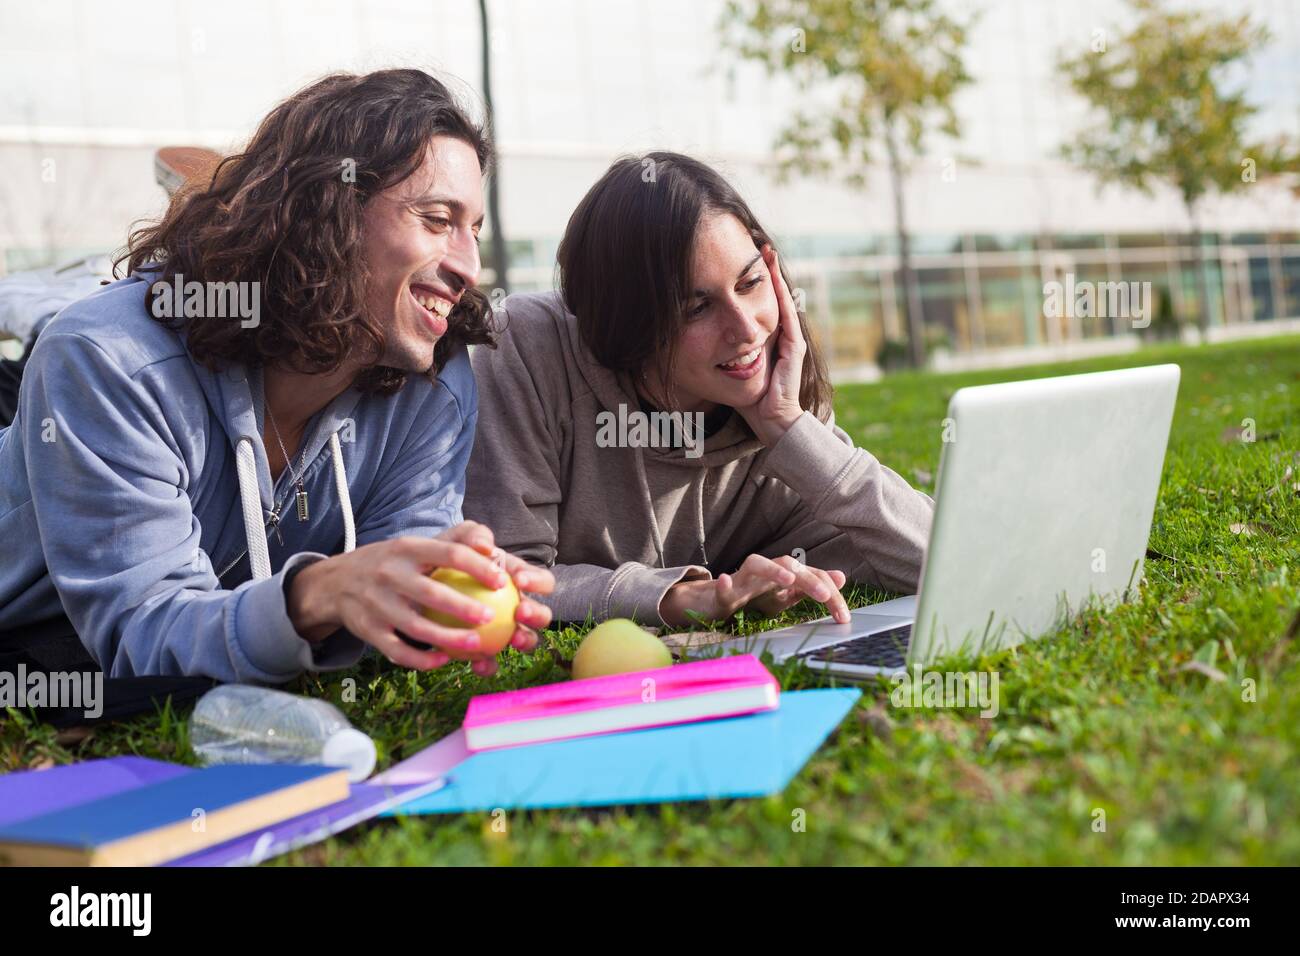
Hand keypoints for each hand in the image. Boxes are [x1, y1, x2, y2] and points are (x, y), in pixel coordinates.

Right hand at [287, 521, 552, 676]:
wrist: (334, 583)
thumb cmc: (391, 564)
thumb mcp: (414, 545)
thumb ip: (452, 542)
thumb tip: (490, 545)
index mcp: (407, 549)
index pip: (448, 553)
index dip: (477, 566)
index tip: (501, 581)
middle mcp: (390, 575)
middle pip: (431, 593)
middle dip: (463, 607)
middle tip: (491, 617)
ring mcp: (377, 604)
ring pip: (416, 628)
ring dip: (448, 639)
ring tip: (476, 645)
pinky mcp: (368, 631)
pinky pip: (398, 650)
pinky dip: (421, 659)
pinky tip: (444, 661)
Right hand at [658, 553, 849, 626]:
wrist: (721, 600)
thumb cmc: (757, 596)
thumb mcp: (789, 594)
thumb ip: (812, 586)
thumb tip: (842, 577)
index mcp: (784, 573)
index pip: (812, 576)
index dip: (831, 594)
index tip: (843, 616)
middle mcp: (766, 570)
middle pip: (790, 566)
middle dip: (809, 579)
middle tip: (825, 596)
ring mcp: (744, 578)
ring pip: (757, 564)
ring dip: (773, 570)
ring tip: (788, 579)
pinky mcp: (723, 590)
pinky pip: (722, 586)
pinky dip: (724, 584)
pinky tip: (725, 581)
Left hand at [735, 245, 806, 445]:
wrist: (771, 419)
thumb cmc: (749, 398)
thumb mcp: (728, 368)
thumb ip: (718, 352)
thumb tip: (685, 338)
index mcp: (765, 338)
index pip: (759, 302)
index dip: (750, 282)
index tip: (740, 259)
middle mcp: (779, 334)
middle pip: (772, 295)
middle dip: (765, 271)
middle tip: (756, 244)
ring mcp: (790, 339)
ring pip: (782, 299)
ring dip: (774, 275)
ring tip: (766, 252)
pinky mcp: (795, 348)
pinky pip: (788, 316)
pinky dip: (782, 296)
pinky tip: (775, 279)